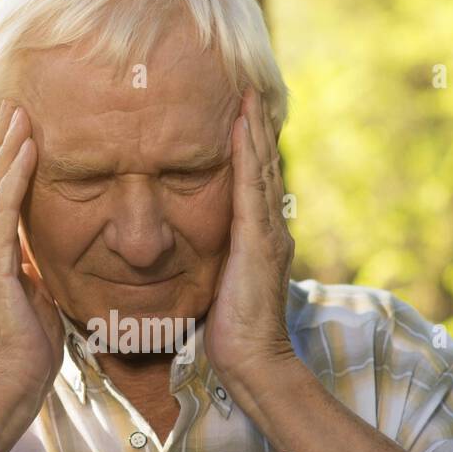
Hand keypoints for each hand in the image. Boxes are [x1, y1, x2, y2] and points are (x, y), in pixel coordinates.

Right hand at [0, 100, 63, 435]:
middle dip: (4, 143)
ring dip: (9, 149)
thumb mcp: (39, 296)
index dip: (8, 163)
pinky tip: (29, 150)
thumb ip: (35, 269)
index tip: (23, 129)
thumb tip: (44, 250)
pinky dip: (14, 177)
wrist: (9, 387)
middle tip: (19, 104)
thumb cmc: (29, 350)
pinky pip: (3, 212)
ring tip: (23, 113)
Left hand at [205, 87, 295, 393]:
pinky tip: (242, 126)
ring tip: (246, 93)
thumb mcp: (216, 288)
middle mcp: (270, 230)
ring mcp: (268, 234)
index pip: (251, 183)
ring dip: (253, 129)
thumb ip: (211, 264)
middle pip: (261, 166)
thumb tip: (182, 252)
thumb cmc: (229, 336)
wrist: (252, 363)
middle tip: (247, 87)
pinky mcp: (259, 242)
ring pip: (260, 169)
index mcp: (258, 239)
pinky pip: (251, 187)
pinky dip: (248, 154)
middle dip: (254, 127)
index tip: (237, 114)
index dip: (247, 148)